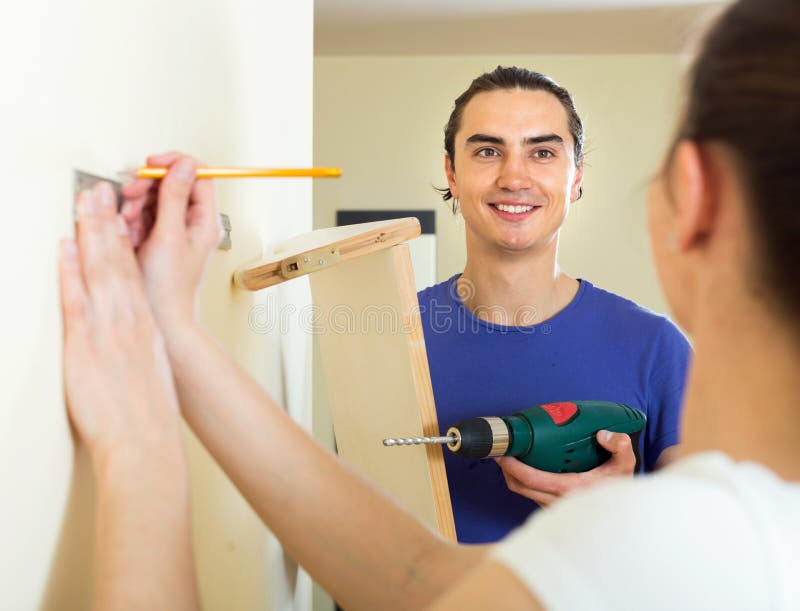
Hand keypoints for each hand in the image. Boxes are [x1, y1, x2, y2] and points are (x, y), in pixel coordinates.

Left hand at [60, 183, 182, 463]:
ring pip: (99, 271)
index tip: (115, 215)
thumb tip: (131, 336)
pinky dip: (71, 271)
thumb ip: (139, 346)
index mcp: (144, 325)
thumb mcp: (152, 371)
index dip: (121, 239)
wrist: (144, 441)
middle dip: (106, 222)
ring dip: (91, 233)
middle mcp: (128, 320)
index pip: (132, 272)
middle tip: (98, 190)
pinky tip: (66, 247)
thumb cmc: (147, 413)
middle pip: (116, 262)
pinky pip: (77, 300)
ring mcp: (108, 330)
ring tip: (85, 203)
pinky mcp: (85, 347)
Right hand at [120, 152, 220, 327]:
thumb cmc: (168, 288)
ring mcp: (174, 229)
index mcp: (205, 221)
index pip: (199, 175)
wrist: (158, 318)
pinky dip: (131, 219)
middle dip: (147, 186)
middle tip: (131, 196)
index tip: (152, 165)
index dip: (175, 164)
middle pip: (172, 182)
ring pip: (153, 197)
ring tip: (129, 223)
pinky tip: (127, 233)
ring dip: (135, 204)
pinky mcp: (156, 237)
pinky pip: (142, 215)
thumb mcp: (169, 236)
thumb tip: (184, 165)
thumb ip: (175, 198)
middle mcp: (192, 222)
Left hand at [495, 430, 636, 506]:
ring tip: (509, 455)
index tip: (504, 452)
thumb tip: (603, 435)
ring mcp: (554, 506)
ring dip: (513, 475)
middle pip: (519, 487)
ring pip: (523, 492)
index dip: (513, 466)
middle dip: (506, 469)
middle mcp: (558, 501)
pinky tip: (524, 466)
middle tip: (499, 450)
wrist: (623, 513)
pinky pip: (531, 494)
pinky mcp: (553, 506)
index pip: (531, 480)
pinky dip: (523, 481)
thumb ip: (620, 446)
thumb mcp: (626, 465)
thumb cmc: (620, 488)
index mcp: (570, 490)